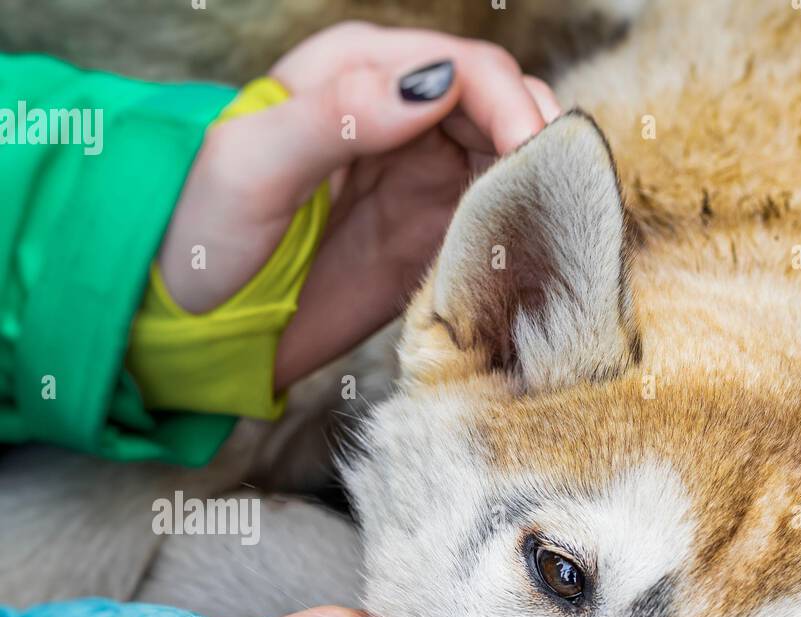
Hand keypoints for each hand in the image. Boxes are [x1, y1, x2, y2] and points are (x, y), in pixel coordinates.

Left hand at [157, 21, 559, 389]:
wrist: (192, 318)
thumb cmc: (203, 230)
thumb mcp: (255, 164)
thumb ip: (340, 116)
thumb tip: (432, 85)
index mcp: (359, 73)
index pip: (465, 68)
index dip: (511, 106)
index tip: (535, 160)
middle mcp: (400, 115)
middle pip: (502, 110)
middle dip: (540, 146)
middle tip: (561, 199)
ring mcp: (420, 177)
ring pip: (509, 163)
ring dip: (539, 187)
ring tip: (559, 225)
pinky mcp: (429, 235)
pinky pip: (495, 221)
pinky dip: (522, 230)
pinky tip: (535, 251)